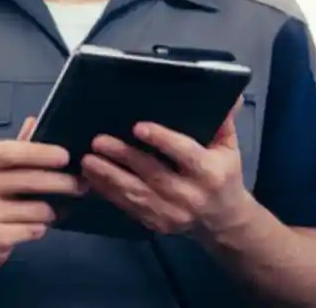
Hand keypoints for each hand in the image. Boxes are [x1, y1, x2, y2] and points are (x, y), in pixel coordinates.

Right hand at [0, 117, 83, 272]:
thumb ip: (17, 147)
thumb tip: (35, 119)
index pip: (11, 152)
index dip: (39, 153)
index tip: (65, 156)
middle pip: (28, 180)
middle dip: (61, 182)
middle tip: (82, 185)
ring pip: (36, 209)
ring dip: (53, 210)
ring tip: (57, 210)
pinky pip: (32, 229)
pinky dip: (42, 228)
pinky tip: (41, 226)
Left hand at [81, 98, 254, 238]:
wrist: (223, 221)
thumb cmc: (224, 175)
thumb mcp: (228, 148)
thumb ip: (223, 121)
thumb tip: (228, 92)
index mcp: (210, 172)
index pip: (185, 154)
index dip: (162, 140)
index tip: (138, 127)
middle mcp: (191, 195)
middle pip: (153, 174)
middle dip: (123, 156)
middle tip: (98, 141)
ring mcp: (172, 213)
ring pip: (136, 193)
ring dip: (108, 176)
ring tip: (87, 160)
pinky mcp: (156, 224)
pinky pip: (129, 207)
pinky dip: (108, 193)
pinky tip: (92, 178)